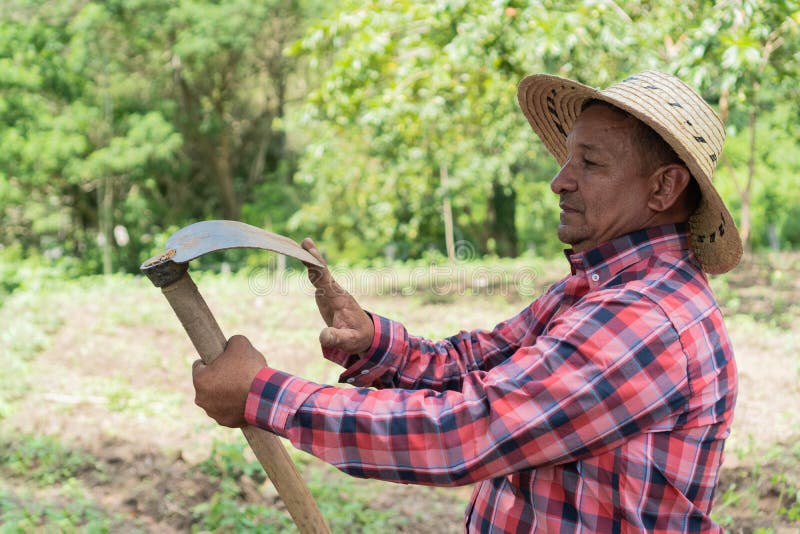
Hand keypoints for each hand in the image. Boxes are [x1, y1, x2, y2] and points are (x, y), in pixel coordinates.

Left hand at [192, 335, 266, 427]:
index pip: (199, 365)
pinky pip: (227, 411)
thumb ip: (229, 342)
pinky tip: (244, 399)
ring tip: (241, 387)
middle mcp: (201, 399)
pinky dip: (233, 406)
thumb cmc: (250, 368)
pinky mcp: (226, 422)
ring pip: (215, 399)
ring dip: (224, 393)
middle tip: (235, 373)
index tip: (223, 360)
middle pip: (207, 383)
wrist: (266, 395)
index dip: (211, 360)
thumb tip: (229, 345)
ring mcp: (213, 413)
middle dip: (218, 378)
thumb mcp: (239, 342)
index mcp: (199, 379)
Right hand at [302, 238, 373, 353]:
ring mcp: (331, 292)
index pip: (327, 282)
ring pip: (319, 273)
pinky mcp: (327, 295)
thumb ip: (337, 338)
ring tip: (301, 244)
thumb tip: (323, 336)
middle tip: (305, 241)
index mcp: (340, 300)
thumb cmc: (358, 338)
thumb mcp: (350, 341)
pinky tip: (303, 257)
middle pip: (323, 272)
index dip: (318, 269)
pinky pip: (317, 278)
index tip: (311, 255)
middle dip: (314, 258)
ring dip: (310, 259)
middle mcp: (335, 292)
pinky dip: (310, 267)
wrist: (366, 334)